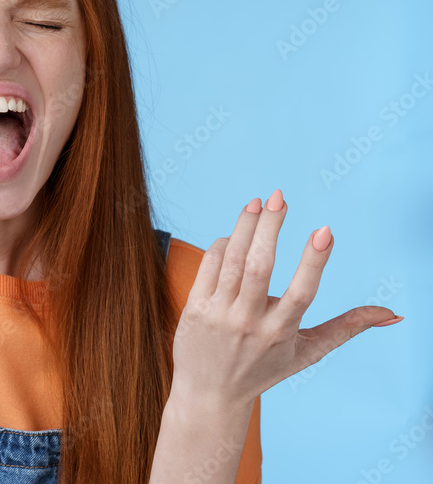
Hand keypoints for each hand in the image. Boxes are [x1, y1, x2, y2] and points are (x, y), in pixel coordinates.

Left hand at [170, 189, 401, 407]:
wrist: (210, 393)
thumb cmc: (263, 368)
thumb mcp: (307, 352)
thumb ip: (347, 328)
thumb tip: (393, 314)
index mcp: (281, 332)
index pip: (301, 293)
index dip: (314, 261)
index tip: (325, 230)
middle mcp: (249, 322)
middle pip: (260, 267)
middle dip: (270, 227)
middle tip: (279, 197)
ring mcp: (219, 314)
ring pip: (232, 260)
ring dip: (245, 226)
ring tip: (258, 202)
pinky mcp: (196, 307)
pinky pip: (211, 265)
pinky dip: (224, 244)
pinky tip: (235, 234)